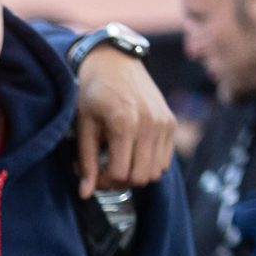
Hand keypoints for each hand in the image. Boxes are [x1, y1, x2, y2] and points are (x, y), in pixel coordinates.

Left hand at [71, 44, 174, 195]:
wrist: (115, 62)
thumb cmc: (94, 92)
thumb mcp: (83, 126)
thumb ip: (86, 161)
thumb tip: (85, 194)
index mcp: (126, 123)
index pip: (121, 173)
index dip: (105, 182)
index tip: (94, 175)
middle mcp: (150, 124)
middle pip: (141, 177)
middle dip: (121, 182)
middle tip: (106, 173)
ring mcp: (164, 123)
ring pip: (156, 172)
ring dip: (137, 175)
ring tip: (120, 164)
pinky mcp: (171, 122)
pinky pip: (166, 160)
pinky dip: (150, 164)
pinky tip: (133, 154)